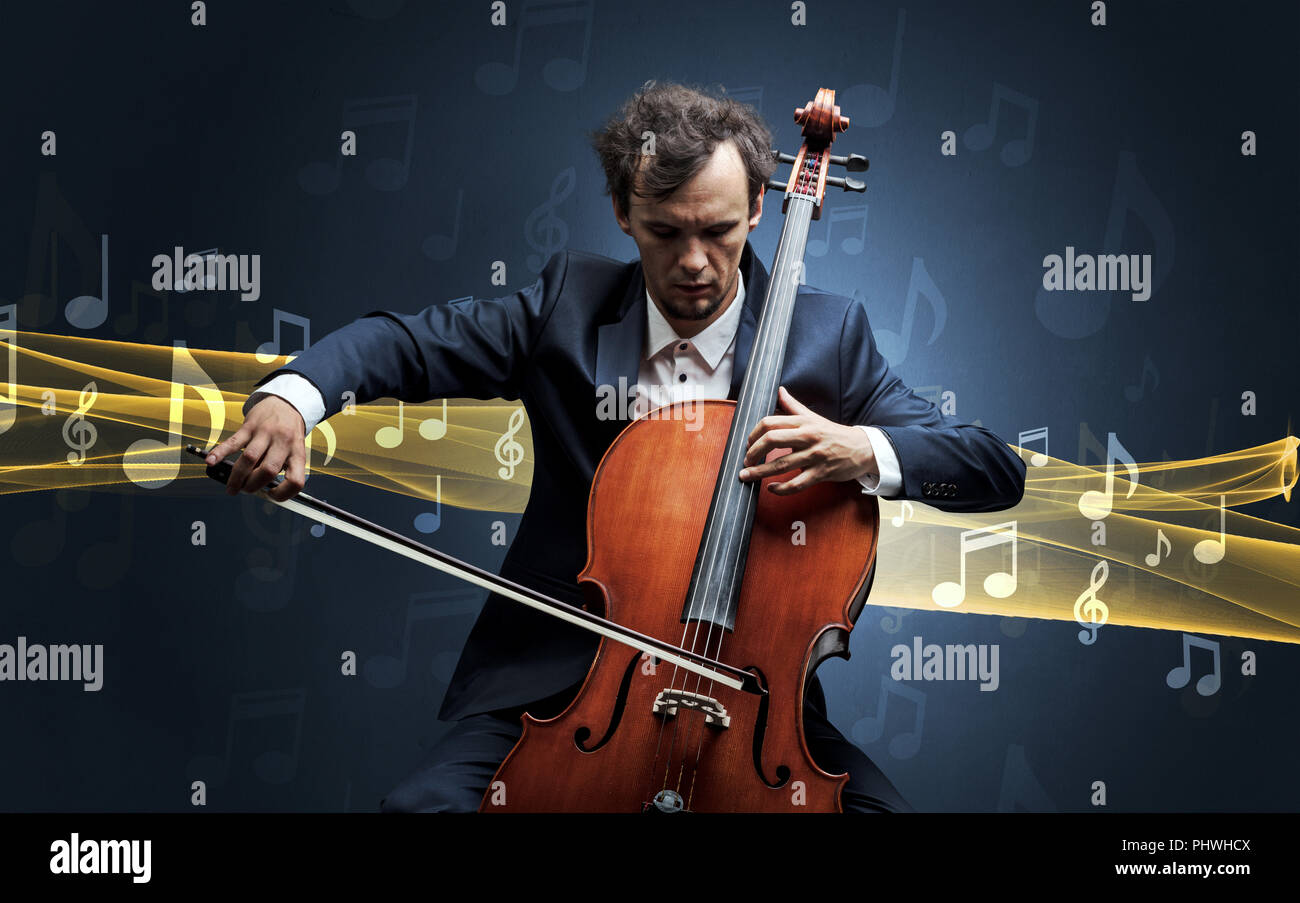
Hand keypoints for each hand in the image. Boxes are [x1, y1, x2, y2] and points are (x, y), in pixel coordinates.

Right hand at [205, 394, 307, 499]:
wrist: (286, 404)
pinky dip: (220, 453)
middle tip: (246, 490)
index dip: (284, 494)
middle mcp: (284, 443)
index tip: (271, 495)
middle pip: (268, 470)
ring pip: (250, 459)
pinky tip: (211, 462)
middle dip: (254, 485)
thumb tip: (256, 487)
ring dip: (237, 477)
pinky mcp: (250, 426)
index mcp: (297, 453)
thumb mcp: (293, 451)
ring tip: (231, 487)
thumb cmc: (289, 434)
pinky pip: (234, 442)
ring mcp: (266, 433)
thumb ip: (279, 468)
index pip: (295, 480)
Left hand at [739, 386, 876, 494]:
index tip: (748, 443)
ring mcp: (814, 456)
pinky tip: (771, 488)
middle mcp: (808, 437)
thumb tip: (779, 390)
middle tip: (745, 460)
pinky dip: (781, 489)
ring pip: (781, 465)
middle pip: (772, 440)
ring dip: (759, 472)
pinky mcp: (821, 473)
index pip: (770, 422)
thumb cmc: (833, 433)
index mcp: (803, 422)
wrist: (862, 448)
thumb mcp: (813, 417)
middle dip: (753, 451)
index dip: (754, 433)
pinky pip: (796, 484)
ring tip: (746, 476)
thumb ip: (793, 406)